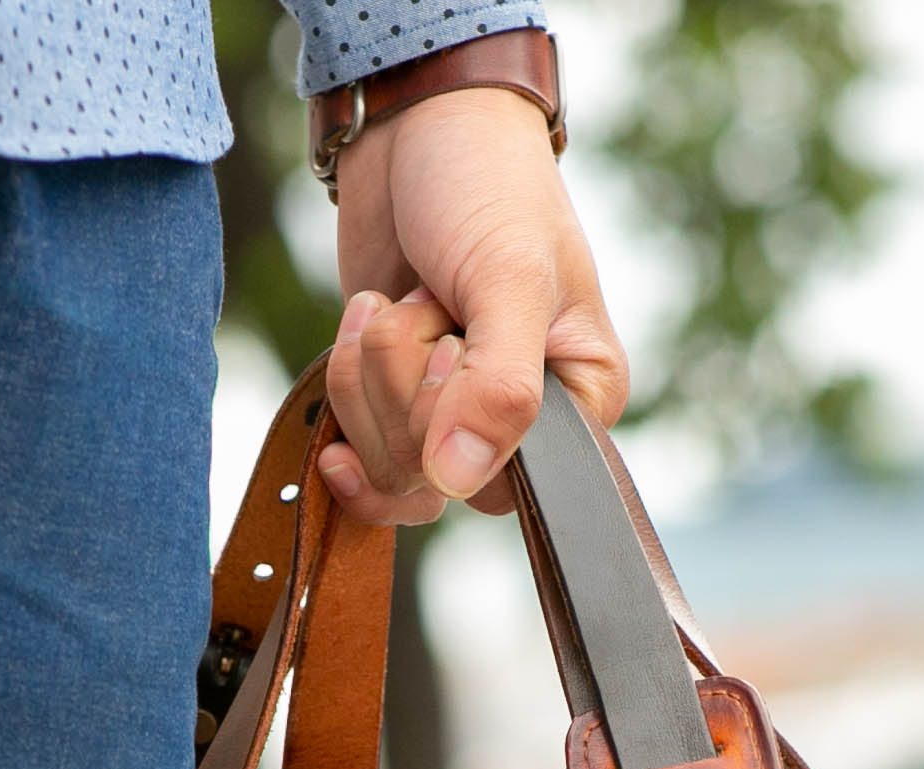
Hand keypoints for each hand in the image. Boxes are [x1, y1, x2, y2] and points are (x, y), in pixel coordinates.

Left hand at [320, 84, 626, 524]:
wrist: (417, 129)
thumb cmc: (486, 186)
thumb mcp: (508, 279)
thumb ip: (498, 387)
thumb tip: (457, 481)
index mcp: (579, 404)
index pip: (509, 481)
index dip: (456, 420)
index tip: (456, 337)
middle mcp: (521, 426)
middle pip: (438, 482)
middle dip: (403, 384)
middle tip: (426, 300)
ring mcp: (454, 420)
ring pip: (392, 471)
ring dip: (367, 381)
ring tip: (389, 304)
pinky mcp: (397, 408)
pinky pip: (361, 457)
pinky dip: (344, 399)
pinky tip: (351, 346)